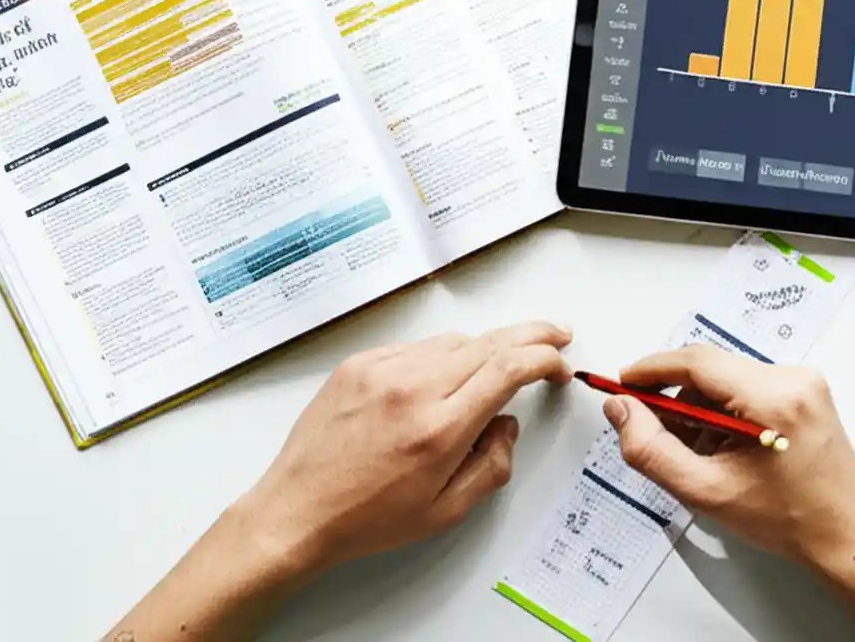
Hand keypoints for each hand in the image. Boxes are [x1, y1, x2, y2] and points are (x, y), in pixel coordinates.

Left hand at [239, 321, 572, 582]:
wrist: (297, 511)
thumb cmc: (365, 518)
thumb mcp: (446, 511)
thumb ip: (491, 466)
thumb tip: (506, 427)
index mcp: (440, 429)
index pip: (508, 369)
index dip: (544, 359)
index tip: (557, 363)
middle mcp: (412, 390)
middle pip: (488, 342)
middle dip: (529, 336)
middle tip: (553, 336)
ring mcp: (381, 372)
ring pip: (452, 341)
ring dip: (483, 348)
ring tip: (494, 366)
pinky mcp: (357, 366)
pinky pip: (414, 348)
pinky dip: (437, 356)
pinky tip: (440, 378)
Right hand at [602, 345, 854, 566]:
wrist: (846, 537)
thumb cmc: (785, 520)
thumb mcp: (706, 491)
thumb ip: (651, 450)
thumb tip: (620, 410)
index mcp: (773, 397)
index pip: (697, 361)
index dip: (652, 369)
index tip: (622, 385)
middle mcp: (793, 378)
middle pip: (711, 368)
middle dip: (674, 394)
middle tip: (649, 427)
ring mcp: (805, 382)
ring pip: (728, 378)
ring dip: (699, 405)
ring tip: (689, 449)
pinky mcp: (807, 393)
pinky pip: (749, 387)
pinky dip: (724, 409)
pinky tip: (718, 446)